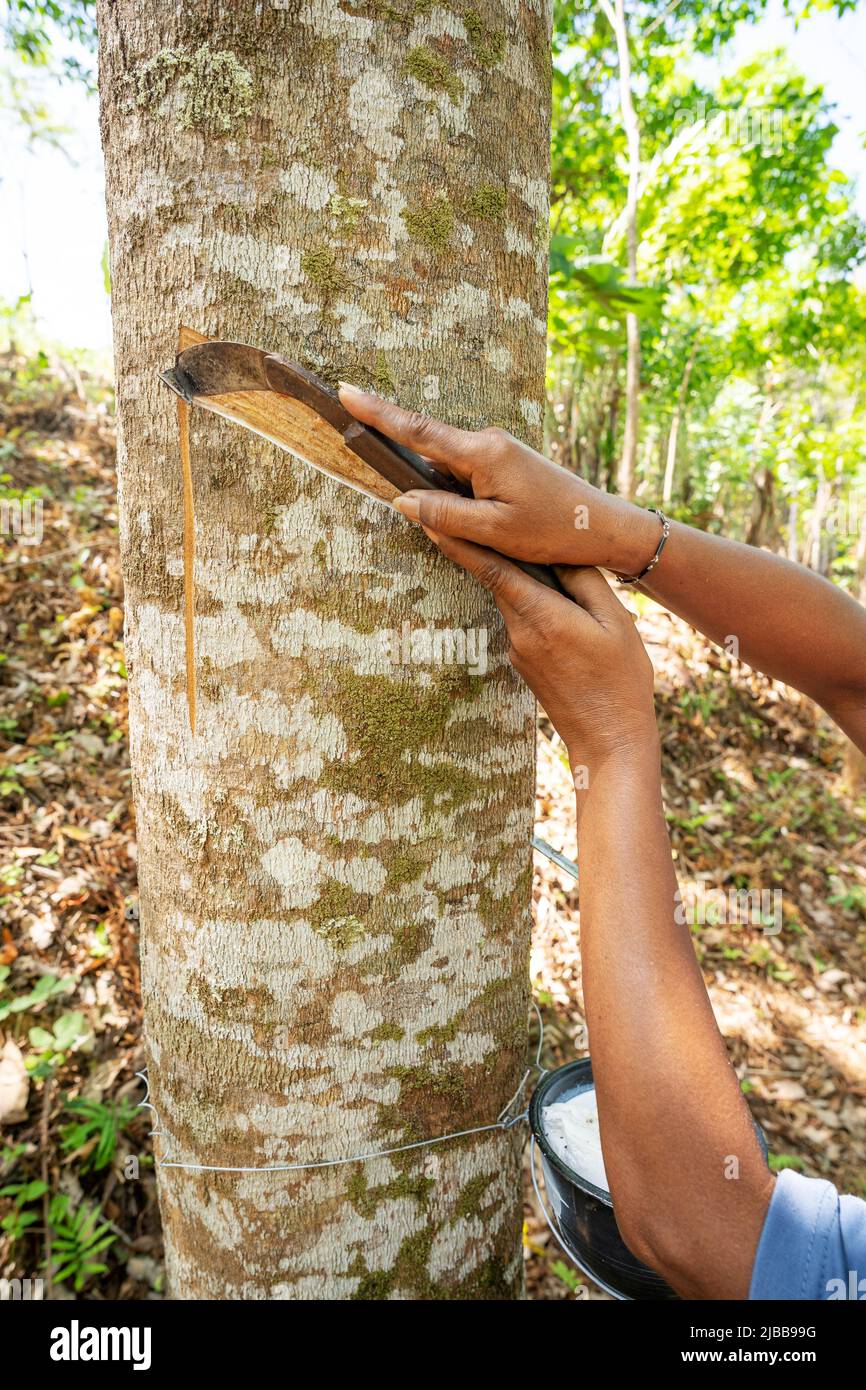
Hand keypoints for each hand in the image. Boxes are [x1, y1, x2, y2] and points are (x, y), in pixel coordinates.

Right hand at [337, 384, 659, 574]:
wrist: (601, 525)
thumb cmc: (553, 529)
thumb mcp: (493, 531)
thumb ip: (444, 516)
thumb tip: (403, 501)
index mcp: (481, 452)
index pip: (416, 431)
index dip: (377, 413)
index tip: (345, 391)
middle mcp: (487, 442)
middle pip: (428, 451)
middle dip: (411, 468)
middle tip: (407, 479)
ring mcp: (497, 450)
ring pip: (448, 469)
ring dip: (444, 494)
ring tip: (482, 524)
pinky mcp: (505, 463)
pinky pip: (465, 474)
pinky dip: (458, 493)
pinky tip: (481, 521)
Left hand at [414, 526, 658, 775]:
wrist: (608, 738)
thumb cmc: (620, 679)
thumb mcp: (615, 622)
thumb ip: (586, 582)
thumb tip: (561, 554)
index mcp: (541, 617)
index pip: (491, 571)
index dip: (460, 543)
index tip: (432, 520)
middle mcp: (519, 633)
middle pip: (499, 581)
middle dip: (493, 551)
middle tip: (486, 517)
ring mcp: (517, 651)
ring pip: (513, 601)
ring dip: (522, 581)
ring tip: (550, 565)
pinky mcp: (522, 664)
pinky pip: (523, 622)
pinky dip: (533, 606)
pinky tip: (562, 610)